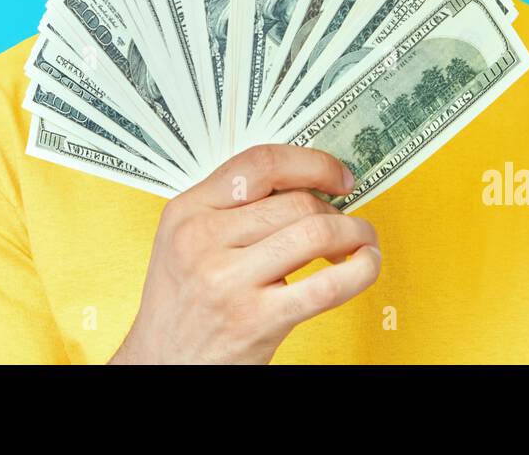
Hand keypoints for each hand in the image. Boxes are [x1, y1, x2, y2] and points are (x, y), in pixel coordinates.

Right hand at [108, 143, 381, 363]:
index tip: (337, 175)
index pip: (260, 164)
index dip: (312, 163)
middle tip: (344, 222)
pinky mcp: (256, 319)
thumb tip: (306, 184)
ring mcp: (228, 280)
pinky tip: (366, 265)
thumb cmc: (182, 304)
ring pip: (316, 233)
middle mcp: (202, 239)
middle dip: (334, 210)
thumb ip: (232, 209)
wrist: (162, 364)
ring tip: (360, 242)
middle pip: (296, 200)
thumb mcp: (186, 241)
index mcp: (187, 211)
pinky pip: (327, 285)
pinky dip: (361, 270)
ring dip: (354, 233)